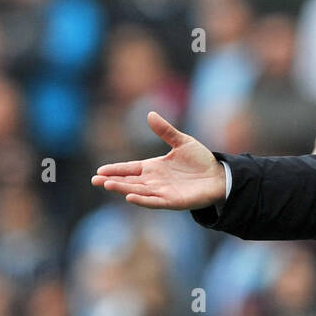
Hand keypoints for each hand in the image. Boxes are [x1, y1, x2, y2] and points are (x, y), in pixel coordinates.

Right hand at [91, 112, 225, 209]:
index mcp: (154, 168)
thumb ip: (165, 130)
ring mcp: (162, 192)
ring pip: (137, 191)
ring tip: (107, 185)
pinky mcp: (172, 201)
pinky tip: (130, 196)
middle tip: (95, 180)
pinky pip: (153, 201)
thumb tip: (150, 114)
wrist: (220, 176)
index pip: (130, 169)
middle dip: (112, 181)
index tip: (99, 171)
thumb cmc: (200, 161)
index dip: (115, 170)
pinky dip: (142, 199)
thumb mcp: (182, 141)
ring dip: (123, 188)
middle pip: (129, 181)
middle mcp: (154, 181)